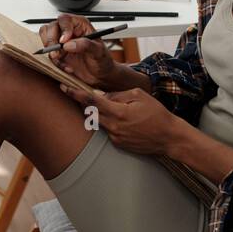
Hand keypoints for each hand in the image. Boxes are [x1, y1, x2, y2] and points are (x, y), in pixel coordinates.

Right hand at [38, 13, 120, 88]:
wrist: (100, 76)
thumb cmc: (102, 60)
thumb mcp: (98, 52)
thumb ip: (86, 45)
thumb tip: (68, 44)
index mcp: (80, 25)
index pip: (65, 19)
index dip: (63, 29)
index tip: (64, 42)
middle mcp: (69, 30)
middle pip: (51, 27)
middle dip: (52, 41)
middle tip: (57, 54)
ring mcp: (62, 41)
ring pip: (46, 38)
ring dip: (51, 51)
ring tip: (61, 60)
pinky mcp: (58, 52)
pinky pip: (48, 53)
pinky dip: (54, 61)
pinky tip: (65, 67)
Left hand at [58, 82, 176, 157]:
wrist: (168, 137)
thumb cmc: (157, 114)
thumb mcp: (138, 95)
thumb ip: (117, 95)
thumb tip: (103, 96)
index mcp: (118, 113)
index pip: (91, 101)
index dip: (76, 94)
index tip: (64, 87)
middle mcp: (114, 127)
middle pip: (90, 112)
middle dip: (84, 103)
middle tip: (78, 92)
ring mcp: (115, 138)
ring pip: (99, 121)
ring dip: (99, 113)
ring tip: (110, 106)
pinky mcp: (118, 144)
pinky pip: (108, 130)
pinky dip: (109, 122)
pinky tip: (122, 119)